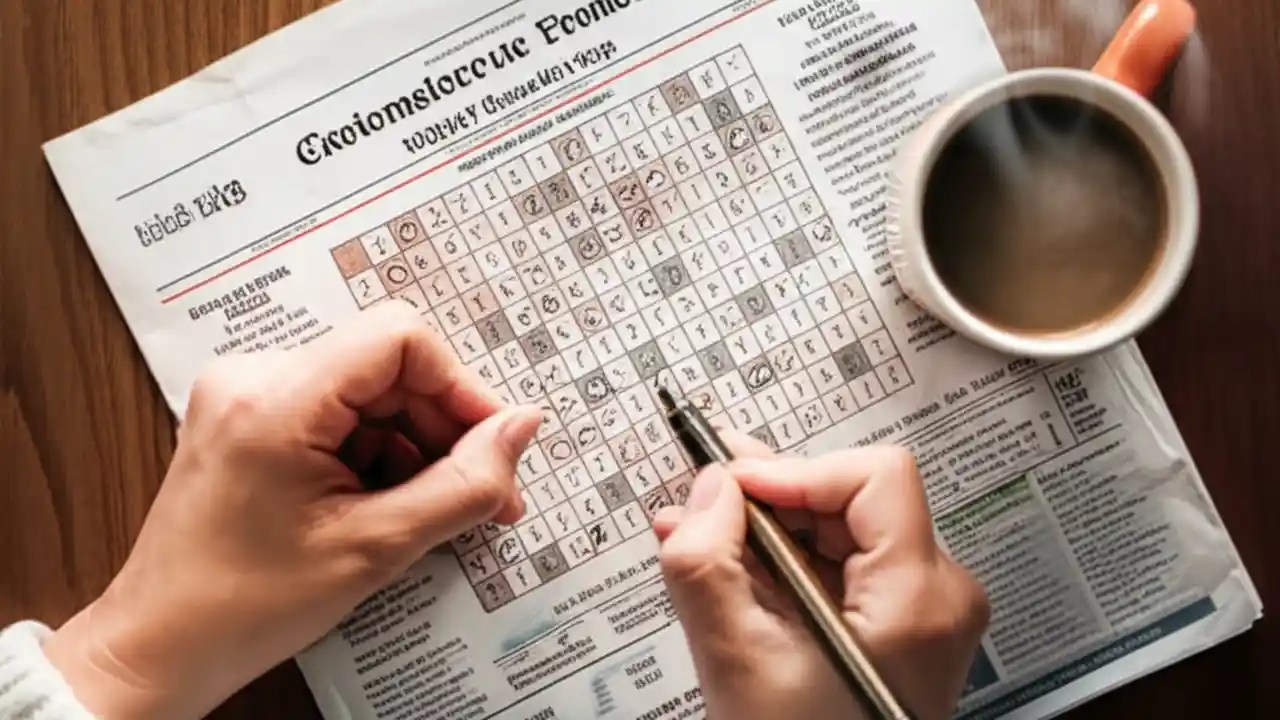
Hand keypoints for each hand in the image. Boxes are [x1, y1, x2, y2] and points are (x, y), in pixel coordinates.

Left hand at [43, 302, 542, 719]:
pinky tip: (390, 507)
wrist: (160, 648)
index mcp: (274, 399)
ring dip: (415, 448)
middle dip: (445, 429)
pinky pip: (343, 415)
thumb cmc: (241, 608)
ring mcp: (251, 396)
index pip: (399, 339)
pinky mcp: (255, 418)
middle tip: (484, 495)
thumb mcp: (374, 548)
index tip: (494, 444)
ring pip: (372, 393)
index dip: (461, 387)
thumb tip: (523, 426)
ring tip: (432, 512)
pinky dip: (380, 456)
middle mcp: (256, 378)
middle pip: (390, 367)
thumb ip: (462, 484)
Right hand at [655, 434, 988, 719]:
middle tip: (706, 503)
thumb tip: (710, 491)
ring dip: (771, 529)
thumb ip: (708, 564)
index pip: (874, 477)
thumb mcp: (738, 661)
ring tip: (706, 537)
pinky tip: (735, 568)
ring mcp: (924, 610)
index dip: (795, 470)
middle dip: (771, 498)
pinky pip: (845, 563)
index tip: (736, 486)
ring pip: (844, 527)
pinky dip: (788, 560)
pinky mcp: (902, 623)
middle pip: (855, 497)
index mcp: (916, 600)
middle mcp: (939, 596)